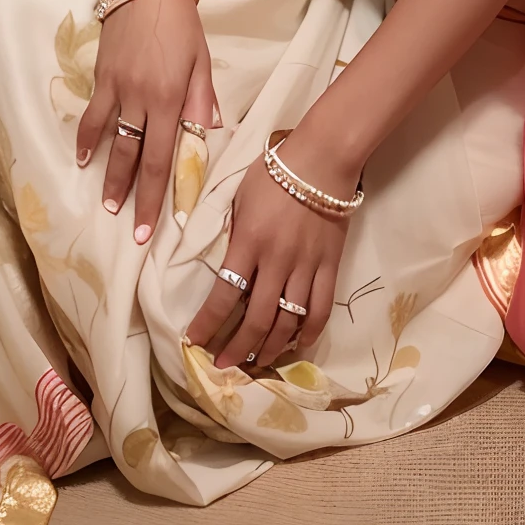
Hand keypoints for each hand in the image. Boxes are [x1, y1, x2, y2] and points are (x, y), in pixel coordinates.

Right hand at [76, 0, 215, 242]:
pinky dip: (87, 139)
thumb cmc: (181, 24)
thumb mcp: (201, 60)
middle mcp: (140, 99)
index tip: (151, 229)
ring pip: (109, 142)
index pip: (162, 158)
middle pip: (133, 157)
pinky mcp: (100, 78)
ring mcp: (116, 89)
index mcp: (169, 98)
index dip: (156, 196)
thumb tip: (208, 133)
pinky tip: (83, 158)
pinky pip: (92, 115)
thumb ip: (201, 98)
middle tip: (127, 231)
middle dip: (130, 197)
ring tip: (105, 205)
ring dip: (106, 175)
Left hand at [185, 134, 358, 369]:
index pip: (223, 294)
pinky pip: (320, 308)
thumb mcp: (238, 197)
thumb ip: (230, 231)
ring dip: (270, 347)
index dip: (207, 324)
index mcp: (248, 242)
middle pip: (256, 318)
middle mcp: (276, 261)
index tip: (193, 342)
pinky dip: (309, 333)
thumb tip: (222, 262)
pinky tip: (297, 345)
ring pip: (289, 321)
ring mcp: (306, 266)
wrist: (322, 158)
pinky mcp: (330, 266)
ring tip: (255, 361)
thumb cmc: (274, 172)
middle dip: (236, 348)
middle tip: (223, 365)